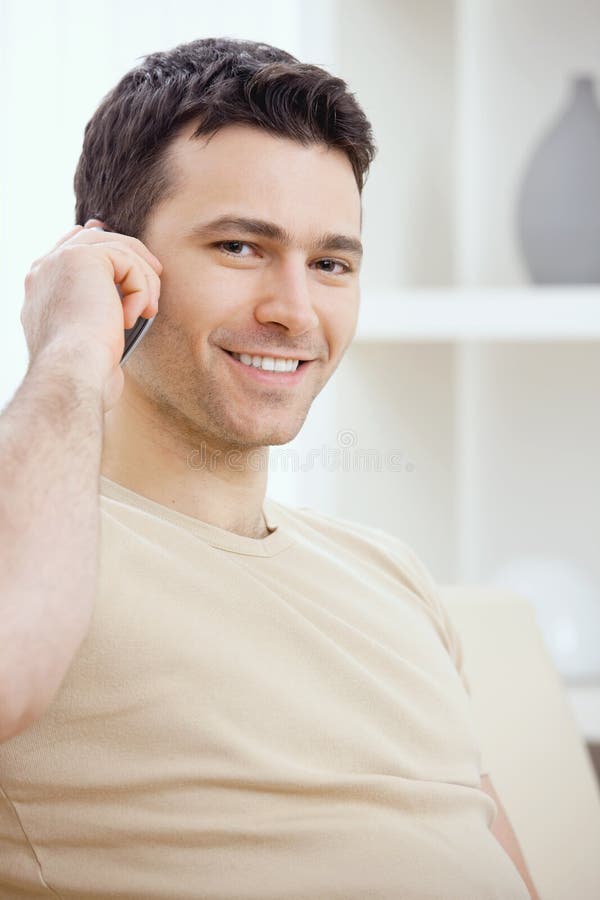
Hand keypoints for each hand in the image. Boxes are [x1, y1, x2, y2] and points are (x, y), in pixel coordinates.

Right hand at [20, 219, 161, 410]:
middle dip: (132, 256)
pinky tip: (132, 317)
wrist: (73, 372)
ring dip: (144, 280)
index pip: (69, 247)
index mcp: (40, 287)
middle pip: (96, 239)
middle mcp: (44, 269)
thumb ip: (95, 310)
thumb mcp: (88, 336)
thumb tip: (120, 306)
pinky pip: (127, 260)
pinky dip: (140, 289)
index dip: (102, 245)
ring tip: (149, 311)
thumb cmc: (84, 369)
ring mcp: (59, 260)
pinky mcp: (82, 258)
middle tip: (157, 272)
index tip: (131, 256)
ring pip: (118, 249)